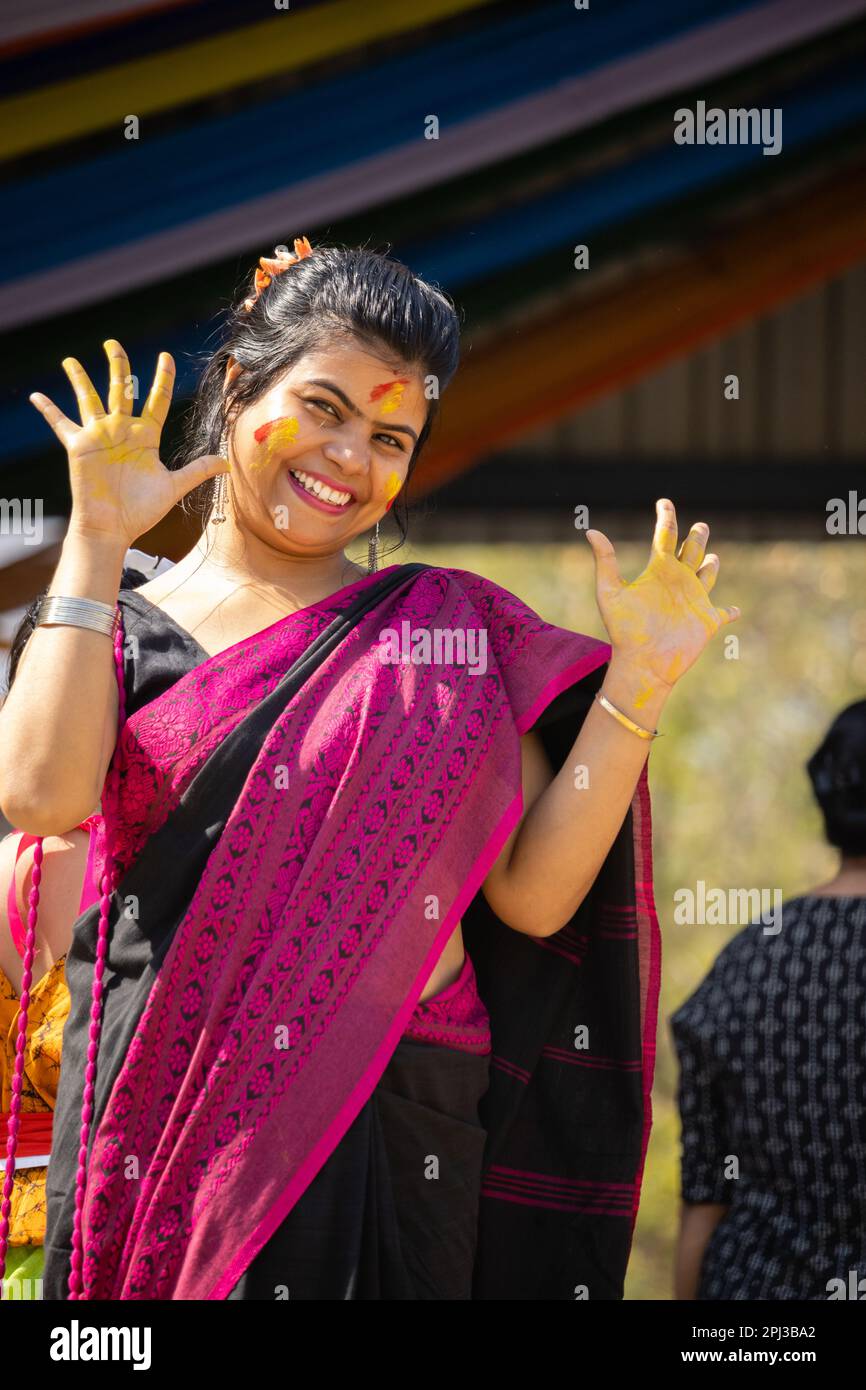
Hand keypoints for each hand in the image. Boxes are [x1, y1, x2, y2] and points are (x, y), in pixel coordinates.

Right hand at [29, 340, 228, 547]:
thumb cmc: (142, 510)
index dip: (162, 378)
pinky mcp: (79, 446)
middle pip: (120, 388)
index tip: (166, 357)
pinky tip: (35, 396)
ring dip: (79, 379)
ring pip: (89, 398)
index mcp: (146, 436)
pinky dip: (47, 411)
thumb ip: (198, 470)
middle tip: (112, 343)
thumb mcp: (174, 486)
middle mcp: (122, 430)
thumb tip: (227, 463)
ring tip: (70, 360)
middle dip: (117, 365)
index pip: (156, 399)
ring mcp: (99, 436)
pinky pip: (60, 424)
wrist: (114, 527)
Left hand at [586, 498, 740, 699]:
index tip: (664, 502)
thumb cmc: (624, 630)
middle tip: (700, 526)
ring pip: (707, 575)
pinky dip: (729, 611)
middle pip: (691, 551)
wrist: (642, 664)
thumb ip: (605, 561)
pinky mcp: (708, 621)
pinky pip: (723, 613)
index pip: (665, 537)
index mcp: (658, 571)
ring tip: (711, 557)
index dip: (667, 518)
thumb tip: (590, 530)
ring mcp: (695, 601)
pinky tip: (733, 610)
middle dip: (697, 537)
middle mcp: (677, 582)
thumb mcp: (610, 592)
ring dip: (710, 565)